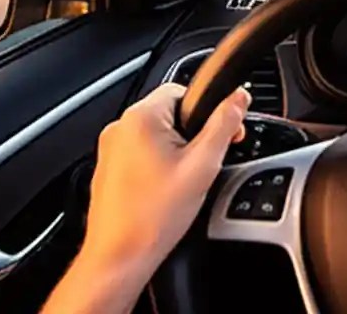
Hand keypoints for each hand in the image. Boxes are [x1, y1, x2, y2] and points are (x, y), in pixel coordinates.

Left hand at [43, 83, 248, 313]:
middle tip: (204, 164)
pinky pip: (141, 154)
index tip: (222, 135)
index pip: (185, 90)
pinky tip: (166, 192)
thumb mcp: (203, 166)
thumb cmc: (154, 216)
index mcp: (141, 118)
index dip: (209, 112)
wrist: (120, 256)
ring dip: (176, 152)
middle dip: (193, 135)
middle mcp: (120, 128)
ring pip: (157, 136)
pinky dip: (158, 166)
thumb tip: (238, 98)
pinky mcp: (108, 169)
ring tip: (183, 183)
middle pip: (171, 114)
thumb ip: (224, 125)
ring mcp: (110, 149)